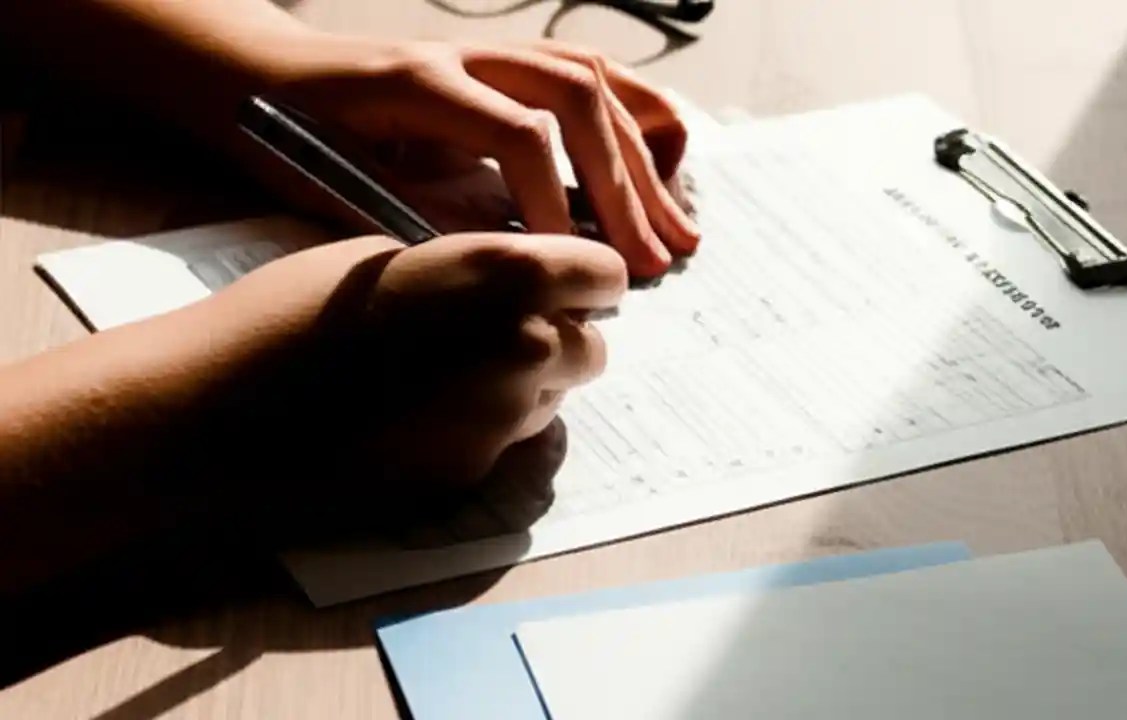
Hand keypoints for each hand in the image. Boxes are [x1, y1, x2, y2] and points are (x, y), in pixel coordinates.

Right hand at [196, 230, 624, 526]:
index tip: (571, 281)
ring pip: (551, 401)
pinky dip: (481, 429)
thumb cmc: (291, 313)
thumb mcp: (387, 259)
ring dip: (525, 386)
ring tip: (448, 373)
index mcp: (508, 278)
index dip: (587, 277)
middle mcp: (525, 351)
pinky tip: (416, 418)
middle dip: (561, 338)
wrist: (223, 414)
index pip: (604, 274)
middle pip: (591, 350)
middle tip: (502, 330)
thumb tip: (505, 289)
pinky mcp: (469, 478)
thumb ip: (469, 274)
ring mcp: (501, 423)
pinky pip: (503, 444)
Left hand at [253, 35, 699, 278]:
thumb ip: (434, 220)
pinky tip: (664, 163)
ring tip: (680, 228)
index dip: (556, 208)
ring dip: (646, 159)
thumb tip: (521, 264)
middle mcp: (465, 54)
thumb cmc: (290, 142)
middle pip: (578, 101)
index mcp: (420, 83)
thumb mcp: (346, 192)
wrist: (258, 77)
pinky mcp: (503, 62)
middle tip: (654, 263)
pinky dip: (635, 117)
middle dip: (625, 189)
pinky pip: (589, 73)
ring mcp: (489, 50)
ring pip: (597, 81)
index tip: (572, 271)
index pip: (521, 135)